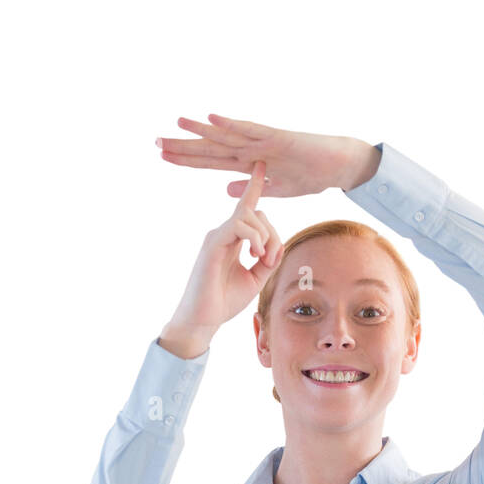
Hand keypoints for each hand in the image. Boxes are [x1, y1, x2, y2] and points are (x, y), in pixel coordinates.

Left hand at [155, 114, 376, 196]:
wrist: (339, 164)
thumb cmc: (312, 175)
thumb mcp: (276, 189)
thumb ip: (250, 188)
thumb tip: (224, 188)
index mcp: (248, 162)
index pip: (210, 161)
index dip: (187, 159)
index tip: (163, 157)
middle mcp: (251, 148)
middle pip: (211, 148)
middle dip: (184, 146)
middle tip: (155, 142)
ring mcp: (263, 141)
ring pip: (226, 136)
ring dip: (202, 131)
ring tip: (177, 123)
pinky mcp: (279, 138)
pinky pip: (252, 131)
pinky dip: (232, 125)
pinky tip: (212, 119)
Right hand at [162, 159, 283, 346]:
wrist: (203, 319)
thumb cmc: (225, 301)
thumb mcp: (256, 279)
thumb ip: (268, 260)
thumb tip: (279, 245)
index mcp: (233, 240)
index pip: (246, 208)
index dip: (254, 186)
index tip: (262, 165)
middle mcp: (224, 233)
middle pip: (256, 212)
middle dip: (272, 232)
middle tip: (271, 258)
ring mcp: (217, 236)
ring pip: (248, 216)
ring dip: (265, 236)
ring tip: (263, 259)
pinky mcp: (213, 243)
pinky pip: (238, 226)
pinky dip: (253, 237)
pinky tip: (256, 254)